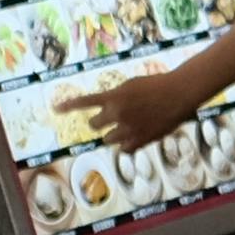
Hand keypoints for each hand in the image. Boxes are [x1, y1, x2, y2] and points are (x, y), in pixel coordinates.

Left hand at [70, 62, 206, 151]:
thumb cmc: (155, 85)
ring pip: (108, 139)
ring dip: (112, 134)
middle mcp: (117, 114)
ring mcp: (128, 129)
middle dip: (99, 122)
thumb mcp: (130, 86)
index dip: (68, 106)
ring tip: (125, 127)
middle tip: (109, 119)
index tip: (55, 109)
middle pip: (94, 125)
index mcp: (113, 97)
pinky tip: (133, 137)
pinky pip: (124, 150)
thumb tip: (107, 107)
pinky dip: (125, 145)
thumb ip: (116, 97)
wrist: (178, 94)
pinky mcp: (141, 140)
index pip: (85, 102)